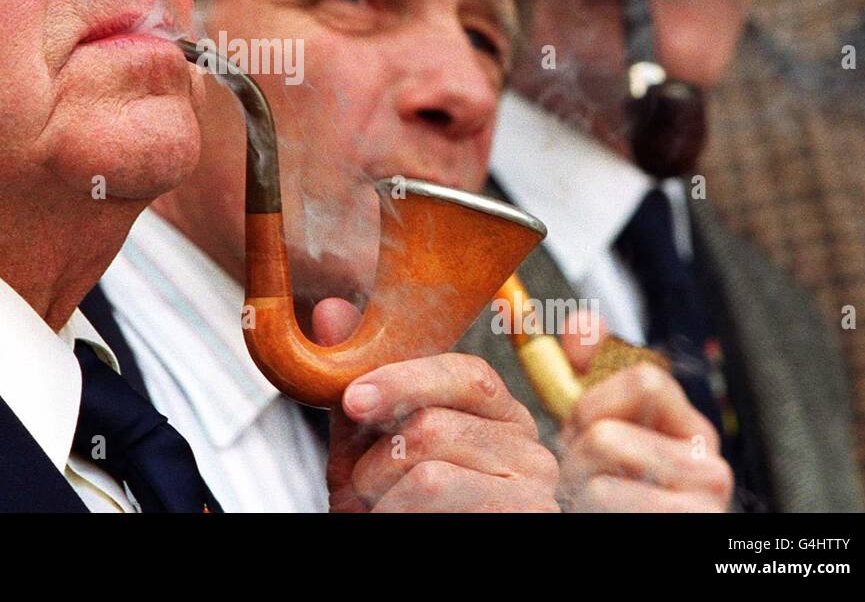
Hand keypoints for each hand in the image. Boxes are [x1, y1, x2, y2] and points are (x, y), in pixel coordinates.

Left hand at [313, 298, 559, 512]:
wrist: (406, 556)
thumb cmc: (393, 508)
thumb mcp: (367, 446)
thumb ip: (356, 384)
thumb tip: (332, 309)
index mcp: (498, 415)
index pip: (465, 373)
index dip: (402, 380)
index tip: (353, 400)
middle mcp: (528, 449)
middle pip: (436, 425)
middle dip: (378, 460)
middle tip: (367, 486)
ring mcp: (533, 493)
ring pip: (432, 473)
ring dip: (383, 496)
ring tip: (385, 509)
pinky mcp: (526, 523)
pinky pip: (437, 502)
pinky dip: (398, 516)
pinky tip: (402, 522)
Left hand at [555, 314, 732, 511]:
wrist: (632, 540)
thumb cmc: (615, 491)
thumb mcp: (604, 424)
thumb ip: (594, 370)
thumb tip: (581, 323)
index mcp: (692, 431)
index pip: (646, 380)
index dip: (593, 401)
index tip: (582, 427)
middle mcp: (710, 468)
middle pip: (609, 434)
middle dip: (576, 455)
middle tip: (583, 476)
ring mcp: (701, 508)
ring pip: (601, 470)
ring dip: (579, 486)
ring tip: (590, 501)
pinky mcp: (684, 530)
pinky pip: (606, 503)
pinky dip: (590, 511)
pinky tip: (601, 518)